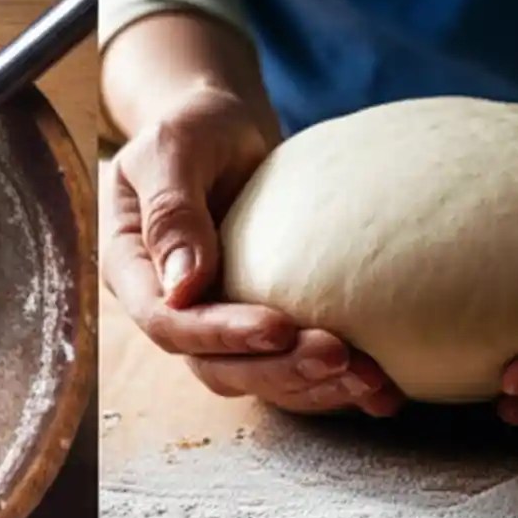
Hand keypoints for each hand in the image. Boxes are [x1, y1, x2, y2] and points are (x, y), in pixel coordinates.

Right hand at [100, 84, 403, 416]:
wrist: (222, 128)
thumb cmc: (192, 127)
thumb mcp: (172, 147)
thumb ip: (171, 209)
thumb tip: (183, 286)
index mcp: (135, 271)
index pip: (169, 323)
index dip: (221, 334)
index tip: (278, 328)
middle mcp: (173, 310)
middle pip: (216, 367)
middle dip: (278, 368)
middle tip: (339, 356)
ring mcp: (218, 321)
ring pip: (256, 376)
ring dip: (311, 385)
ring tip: (370, 379)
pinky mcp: (259, 324)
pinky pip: (289, 366)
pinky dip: (332, 383)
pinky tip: (382, 391)